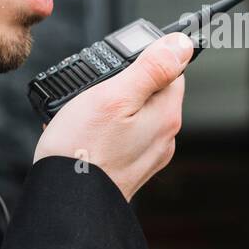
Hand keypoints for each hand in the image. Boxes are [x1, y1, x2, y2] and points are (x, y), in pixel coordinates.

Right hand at [33, 32, 192, 201]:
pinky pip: (119, 137)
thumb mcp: (114, 95)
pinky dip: (101, 130)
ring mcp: (145, 156)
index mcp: (166, 115)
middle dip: (123, 84)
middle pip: (151, 92)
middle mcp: (162, 137)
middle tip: (94, 90)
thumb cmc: (83, 150)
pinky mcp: (127, 169)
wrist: (65, 203)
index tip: (122, 63)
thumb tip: (183, 45)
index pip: (172, 71)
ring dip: (109, 107)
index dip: (147, 59)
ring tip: (81, 114)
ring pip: (132, 115)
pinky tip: (80, 133)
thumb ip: (151, 68)